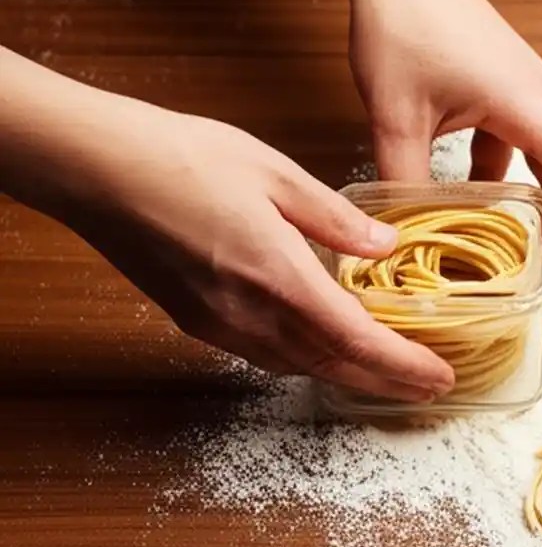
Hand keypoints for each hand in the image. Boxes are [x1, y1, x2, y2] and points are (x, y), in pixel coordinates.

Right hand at [8, 84, 454, 400]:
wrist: (96, 170)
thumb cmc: (182, 159)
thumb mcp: (275, 173)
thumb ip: (336, 218)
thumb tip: (386, 245)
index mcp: (279, 276)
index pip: (357, 339)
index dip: (403, 364)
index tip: (440, 377)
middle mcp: (251, 314)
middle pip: (334, 367)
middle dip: (388, 381)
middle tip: (430, 387)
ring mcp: (220, 325)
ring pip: (300, 366)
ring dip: (349, 373)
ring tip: (390, 369)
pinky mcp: (198, 322)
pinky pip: (267, 355)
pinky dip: (308, 358)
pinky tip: (326, 344)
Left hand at [339, 0, 541, 291]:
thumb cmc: (402, 24)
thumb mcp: (394, 114)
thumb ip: (406, 181)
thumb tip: (406, 239)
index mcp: (524, 102)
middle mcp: (536, 97)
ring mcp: (523, 91)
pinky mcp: (502, 87)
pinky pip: (524, 143)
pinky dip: (524, 180)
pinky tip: (505, 209)